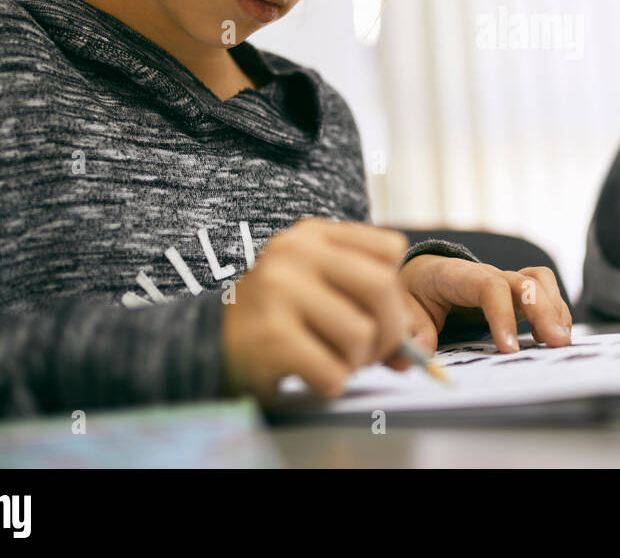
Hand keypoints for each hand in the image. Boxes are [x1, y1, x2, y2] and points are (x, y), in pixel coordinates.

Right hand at [220, 218, 410, 401]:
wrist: (207, 344)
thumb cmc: (276, 318)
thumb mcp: (318, 292)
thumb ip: (369, 312)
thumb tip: (413, 355)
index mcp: (311, 235)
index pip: (390, 248)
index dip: (396, 288)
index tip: (380, 312)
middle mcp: (294, 253)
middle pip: (383, 287)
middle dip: (390, 331)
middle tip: (372, 352)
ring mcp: (279, 291)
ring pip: (361, 333)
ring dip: (357, 362)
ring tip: (333, 361)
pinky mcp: (271, 336)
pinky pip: (334, 371)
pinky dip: (332, 383)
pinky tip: (312, 375)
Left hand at [391, 255, 571, 364]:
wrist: (422, 276)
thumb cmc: (415, 292)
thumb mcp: (404, 307)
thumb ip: (413, 329)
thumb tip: (422, 351)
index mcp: (456, 275)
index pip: (488, 285)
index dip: (503, 315)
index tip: (510, 349)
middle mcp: (486, 273)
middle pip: (523, 281)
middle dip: (543, 311)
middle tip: (556, 343)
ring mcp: (504, 280)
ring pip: (538, 282)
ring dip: (554, 309)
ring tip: (560, 341)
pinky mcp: (515, 292)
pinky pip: (543, 290)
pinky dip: (555, 310)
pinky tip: (553, 336)